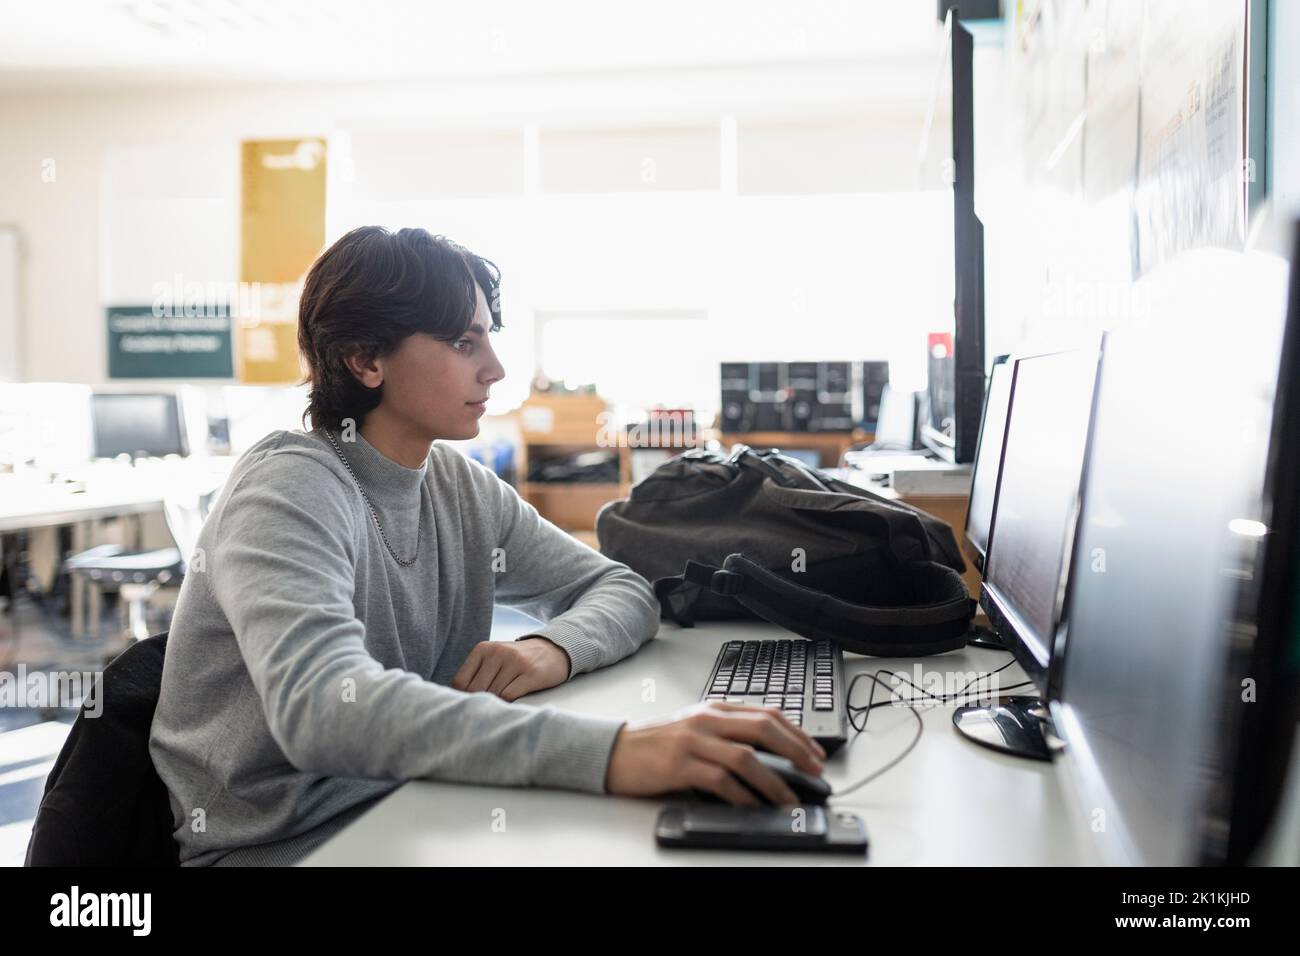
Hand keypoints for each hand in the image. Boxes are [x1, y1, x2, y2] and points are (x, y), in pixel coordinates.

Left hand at [449, 637, 570, 701]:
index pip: (460, 682)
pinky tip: (514, 701)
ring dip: (496, 703)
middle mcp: (498, 652)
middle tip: (487, 708)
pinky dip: (509, 703)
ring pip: (493, 694)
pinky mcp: (531, 673)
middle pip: (475, 690)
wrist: (554, 650)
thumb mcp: (494, 659)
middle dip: (480, 702)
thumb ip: (476, 675)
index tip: (471, 704)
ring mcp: (515, 662)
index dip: (462, 698)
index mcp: (483, 649)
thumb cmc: (517, 661)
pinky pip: (510, 696)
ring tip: (501, 704)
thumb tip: (457, 701)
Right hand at [604, 701, 826, 806]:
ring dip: (774, 781)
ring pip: (747, 757)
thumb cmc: (656, 743)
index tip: (815, 753)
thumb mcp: (696, 728)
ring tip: (789, 799)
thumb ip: (727, 732)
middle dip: (796, 752)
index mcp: (715, 708)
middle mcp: (707, 719)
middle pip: (764, 729)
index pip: (767, 713)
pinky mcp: (680, 765)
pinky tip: (753, 807)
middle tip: (814, 772)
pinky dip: (742, 796)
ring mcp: (694, 741)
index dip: (797, 733)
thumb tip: (770, 754)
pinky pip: (720, 781)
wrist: (615, 750)